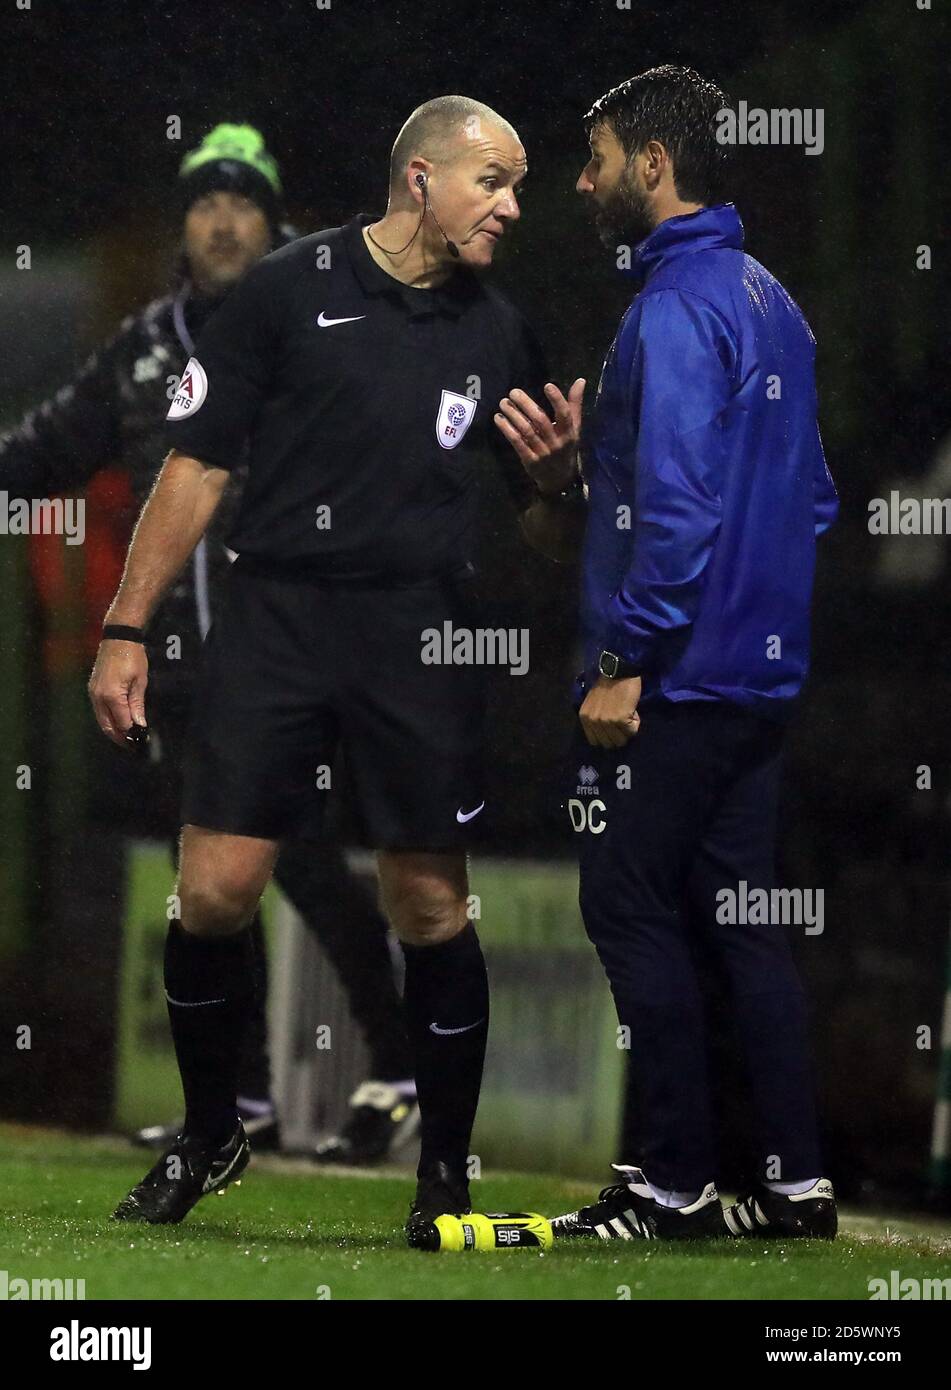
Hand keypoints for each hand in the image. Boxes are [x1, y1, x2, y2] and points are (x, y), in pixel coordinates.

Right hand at [88, 639, 148, 747]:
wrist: (117, 638)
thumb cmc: (133, 657)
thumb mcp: (140, 682)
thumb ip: (137, 705)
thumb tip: (140, 725)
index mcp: (112, 695)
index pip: (122, 722)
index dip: (132, 734)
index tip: (141, 742)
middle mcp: (98, 697)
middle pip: (108, 726)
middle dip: (120, 738)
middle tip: (133, 746)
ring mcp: (93, 694)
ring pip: (101, 720)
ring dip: (113, 731)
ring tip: (127, 738)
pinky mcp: (92, 690)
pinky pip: (99, 711)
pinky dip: (108, 720)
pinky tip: (118, 723)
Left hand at [494, 379, 584, 494]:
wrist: (559, 479)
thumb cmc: (566, 447)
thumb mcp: (574, 428)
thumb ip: (575, 404)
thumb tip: (580, 380)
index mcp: (569, 433)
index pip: (564, 414)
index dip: (557, 400)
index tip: (547, 385)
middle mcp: (556, 442)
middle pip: (540, 420)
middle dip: (526, 404)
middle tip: (513, 392)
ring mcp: (542, 452)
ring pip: (526, 431)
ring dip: (513, 415)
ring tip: (503, 403)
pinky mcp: (529, 460)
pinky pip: (517, 442)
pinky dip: (507, 429)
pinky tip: (499, 419)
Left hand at [579, 675, 641, 747]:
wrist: (619, 671)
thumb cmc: (608, 685)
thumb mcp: (593, 704)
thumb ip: (596, 719)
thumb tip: (608, 735)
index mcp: (584, 718)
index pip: (596, 741)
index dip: (608, 735)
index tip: (614, 726)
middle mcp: (593, 721)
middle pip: (609, 744)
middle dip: (619, 734)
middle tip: (623, 719)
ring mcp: (606, 721)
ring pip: (621, 740)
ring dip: (628, 729)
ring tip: (628, 714)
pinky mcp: (620, 719)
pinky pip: (632, 731)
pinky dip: (636, 723)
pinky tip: (633, 710)